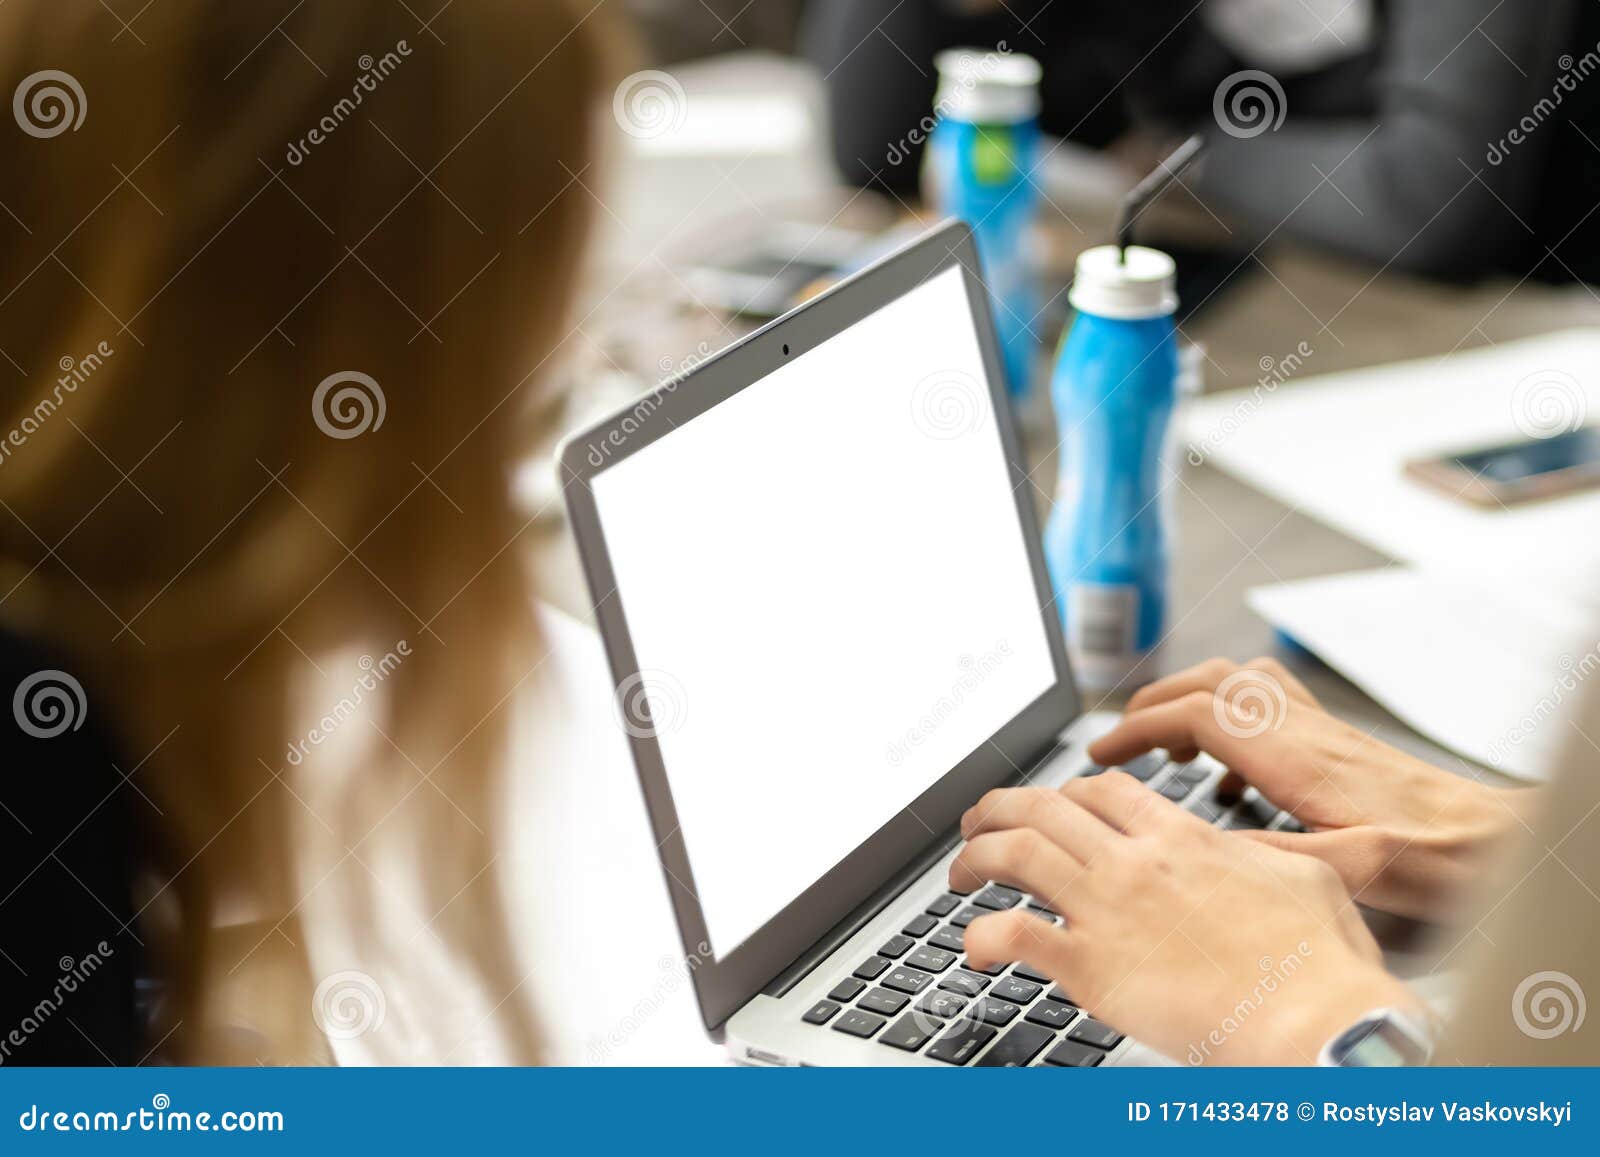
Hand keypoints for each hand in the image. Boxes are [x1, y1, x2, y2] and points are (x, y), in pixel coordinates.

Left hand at [953, 774, 1420, 1064]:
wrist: (1320, 1020)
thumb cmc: (1323, 963)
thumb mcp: (1303, 879)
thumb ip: (1259, 859)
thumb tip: (1247, 856)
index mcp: (1183, 838)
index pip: (1103, 792)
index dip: (1065, 793)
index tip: (1052, 805)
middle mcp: (1136, 862)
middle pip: (1044, 807)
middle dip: (999, 808)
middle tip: (978, 822)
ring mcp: (1109, 910)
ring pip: (1016, 852)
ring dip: (977, 856)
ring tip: (960, 872)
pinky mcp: (1092, 967)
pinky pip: (1016, 935)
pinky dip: (983, 936)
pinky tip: (974, 947)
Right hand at [1088, 657, 1531, 919]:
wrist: (1499, 843)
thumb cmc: (1442, 859)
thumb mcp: (1359, 869)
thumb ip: (1281, 860)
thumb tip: (1206, 852)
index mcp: (1296, 755)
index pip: (1196, 714)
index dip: (1137, 728)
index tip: (1099, 752)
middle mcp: (1305, 731)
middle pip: (1210, 682)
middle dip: (1154, 704)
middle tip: (1119, 739)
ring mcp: (1323, 732)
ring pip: (1239, 683)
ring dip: (1192, 702)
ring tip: (1167, 744)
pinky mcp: (1339, 745)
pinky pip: (1270, 708)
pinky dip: (1232, 726)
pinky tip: (1234, 781)